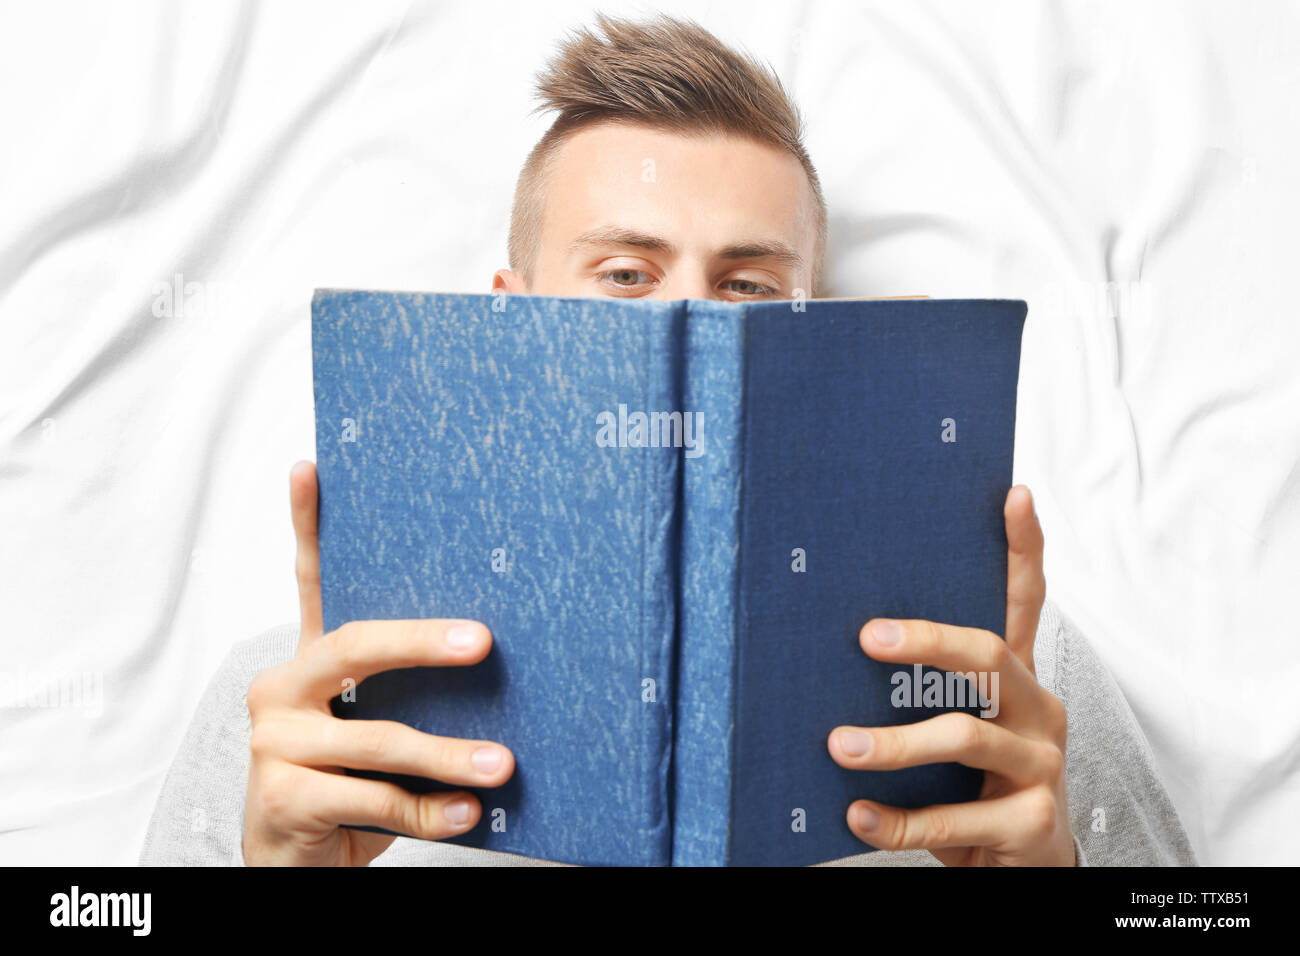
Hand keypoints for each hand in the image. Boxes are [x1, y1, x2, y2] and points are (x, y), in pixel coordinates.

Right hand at [241, 461, 515, 865]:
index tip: (310, 468)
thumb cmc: (348, 783)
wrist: (295, 864)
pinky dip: (428, 810)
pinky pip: (374, 799)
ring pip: (378, 738)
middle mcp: (281, 689)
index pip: (308, 582)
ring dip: (449, 754)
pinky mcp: (283, 796)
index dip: (308, 525)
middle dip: (423, 641)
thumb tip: (491, 649)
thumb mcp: (375, 727)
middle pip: (355, 645)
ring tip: (502, 764)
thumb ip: (407, 693)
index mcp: (308, 662)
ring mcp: (275, 742)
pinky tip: (467, 813)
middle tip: (482, 641)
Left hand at [827, 484, 1074, 865]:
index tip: (1012, 495)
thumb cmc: (972, 785)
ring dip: (894, 744)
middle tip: (866, 637)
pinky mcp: (1032, 823)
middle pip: (988, 656)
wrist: (1018, 869)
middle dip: (928, 641)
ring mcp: (1041, 766)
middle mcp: (1038, 710)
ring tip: (839, 746)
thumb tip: (844, 642)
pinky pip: (954, 818)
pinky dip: (898, 821)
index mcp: (1017, 679)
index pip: (1026, 602)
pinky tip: (858, 816)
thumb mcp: (957, 729)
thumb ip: (922, 693)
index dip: (1024, 549)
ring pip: (964, 738)